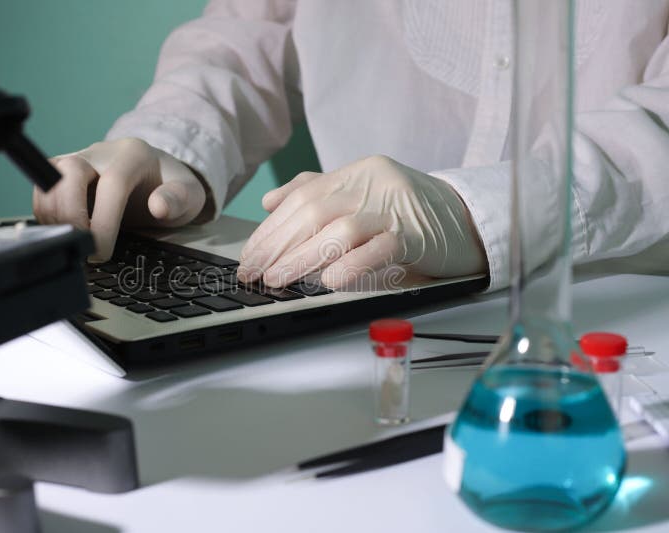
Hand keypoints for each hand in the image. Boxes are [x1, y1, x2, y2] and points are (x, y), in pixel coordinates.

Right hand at [33, 138, 205, 260]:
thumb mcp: (188, 194)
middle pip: (70, 172)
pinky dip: (46, 213)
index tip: (102, 250)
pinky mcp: (63, 172)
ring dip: (54, 215)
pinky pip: (43, 188)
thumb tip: (159, 207)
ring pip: (49, 178)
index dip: (104, 221)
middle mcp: (102, 152)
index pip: (112, 184)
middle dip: (71, 214)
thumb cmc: (171, 187)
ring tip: (74, 241)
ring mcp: (79, 158)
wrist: (157, 174)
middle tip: (83, 245)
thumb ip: (178, 200)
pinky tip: (65, 232)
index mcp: (134, 155)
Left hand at [237, 155, 486, 288]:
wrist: (469, 220)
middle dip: (276, 245)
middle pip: (313, 212)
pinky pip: (379, 249)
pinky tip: (328, 281)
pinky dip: (351, 266)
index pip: (301, 197)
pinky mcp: (416, 234)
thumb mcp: (363, 195)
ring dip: (302, 258)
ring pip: (339, 230)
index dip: (270, 228)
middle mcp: (373, 183)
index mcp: (356, 173)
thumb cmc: (410, 214)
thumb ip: (318, 193)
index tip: (249, 255)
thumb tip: (272, 203)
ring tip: (278, 280)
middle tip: (253, 272)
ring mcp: (395, 207)